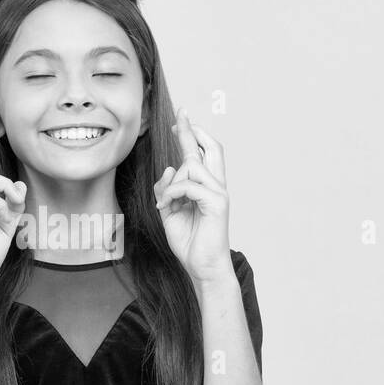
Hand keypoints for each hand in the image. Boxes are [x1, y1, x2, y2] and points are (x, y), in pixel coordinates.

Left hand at [152, 106, 232, 285]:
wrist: (203, 268)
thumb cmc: (190, 243)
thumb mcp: (169, 213)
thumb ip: (167, 191)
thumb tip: (168, 168)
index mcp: (207, 188)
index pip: (201, 155)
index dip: (191, 136)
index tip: (180, 121)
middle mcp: (216, 186)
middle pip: (211, 148)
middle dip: (194, 131)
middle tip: (181, 116)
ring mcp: (219, 193)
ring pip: (192, 166)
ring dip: (172, 182)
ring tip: (165, 203)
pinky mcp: (217, 202)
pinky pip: (188, 185)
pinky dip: (172, 193)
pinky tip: (166, 206)